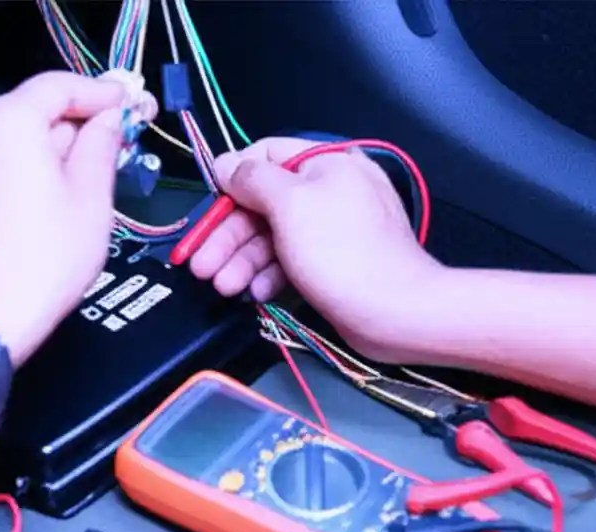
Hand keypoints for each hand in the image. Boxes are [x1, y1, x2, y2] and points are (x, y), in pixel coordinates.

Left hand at [0, 72, 150, 364]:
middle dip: (77, 125)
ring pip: (13, 144)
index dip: (100, 92)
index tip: (127, 103)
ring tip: (89, 184)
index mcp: (9, 124)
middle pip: (33, 111)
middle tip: (116, 143)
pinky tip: (51, 208)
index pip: (59, 84)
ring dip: (52, 154)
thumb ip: (101, 149)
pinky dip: (25, 176)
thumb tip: (108, 125)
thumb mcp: (91, 202)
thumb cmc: (30, 270)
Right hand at [189, 137, 447, 359]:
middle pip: (262, 202)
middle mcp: (330, 188)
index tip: (209, 209)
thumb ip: (252, 178)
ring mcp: (332, 227)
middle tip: (202, 263)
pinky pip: (291, 258)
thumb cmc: (343, 252)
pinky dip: (269, 274)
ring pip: (272, 235)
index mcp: (326, 162)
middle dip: (229, 235)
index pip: (266, 156)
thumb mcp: (289, 204)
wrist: (394, 311)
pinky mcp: (332, 261)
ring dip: (242, 260)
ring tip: (223, 285)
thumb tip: (225, 161)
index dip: (232, 181)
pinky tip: (255, 292)